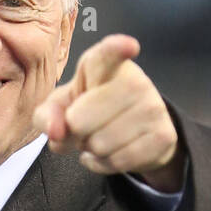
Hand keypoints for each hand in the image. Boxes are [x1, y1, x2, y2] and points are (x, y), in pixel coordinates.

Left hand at [33, 33, 184, 190]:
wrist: (131, 130)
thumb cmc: (89, 110)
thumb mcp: (60, 107)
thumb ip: (46, 115)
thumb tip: (56, 131)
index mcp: (104, 63)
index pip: (110, 54)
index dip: (117, 49)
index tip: (129, 46)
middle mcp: (135, 80)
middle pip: (81, 120)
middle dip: (74, 133)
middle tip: (85, 127)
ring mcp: (153, 107)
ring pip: (100, 145)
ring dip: (92, 150)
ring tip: (100, 138)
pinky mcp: (163, 135)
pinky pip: (118, 161)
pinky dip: (104, 164)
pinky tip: (109, 152)